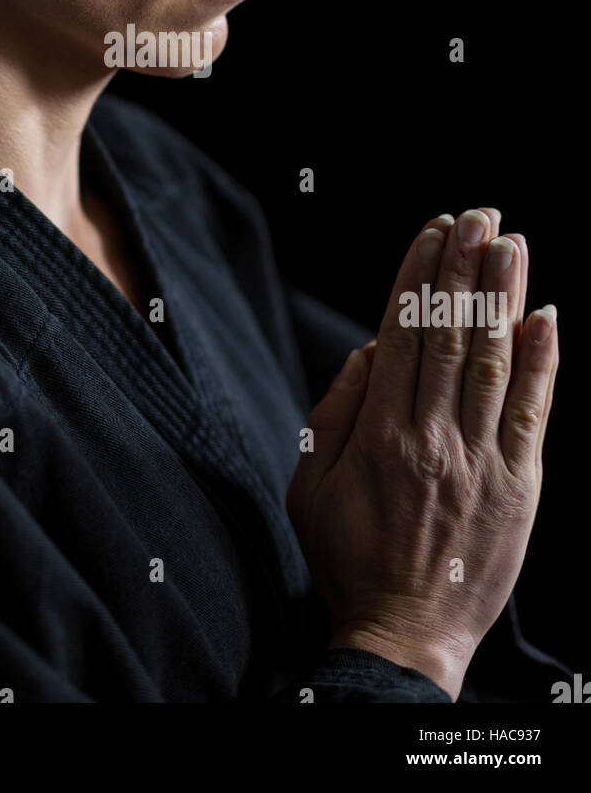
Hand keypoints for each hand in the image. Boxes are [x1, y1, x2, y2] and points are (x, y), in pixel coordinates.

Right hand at [286, 209, 558, 699]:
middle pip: (450, 335)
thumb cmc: (347, 561)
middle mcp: (432, 439)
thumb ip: (332, 414)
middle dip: (463, 268)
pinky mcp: (519, 487)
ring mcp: (481, 462)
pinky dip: (541, 362)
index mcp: (378, 435)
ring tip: (509, 244)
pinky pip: (533, 414)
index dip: (417, 275)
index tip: (431, 229)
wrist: (404, 637)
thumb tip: (368, 354)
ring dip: (502, 297)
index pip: (402, 333)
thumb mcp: (308, 488)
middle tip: (477, 216)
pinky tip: (546, 317)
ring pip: (493, 362)